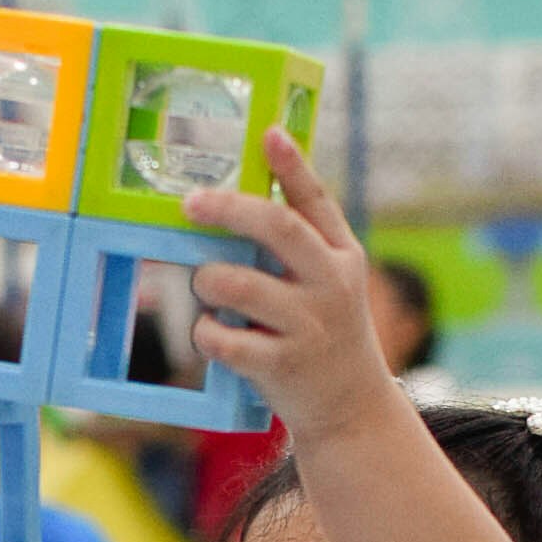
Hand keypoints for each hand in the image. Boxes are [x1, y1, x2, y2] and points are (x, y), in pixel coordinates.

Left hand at [181, 128, 396, 446]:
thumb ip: (301, 240)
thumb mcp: (331, 281)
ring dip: (207, 280)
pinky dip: (207, 332)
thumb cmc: (324, 331)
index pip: (316, 201)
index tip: (267, 134)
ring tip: (207, 285)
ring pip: (235, 283)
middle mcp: (330, 285)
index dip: (292, 165)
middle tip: (191, 202)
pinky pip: (223, 338)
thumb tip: (242, 193)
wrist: (351, 406)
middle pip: (276, 228)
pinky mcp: (281, 365)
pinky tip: (215, 333)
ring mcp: (307, 326)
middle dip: (228, 209)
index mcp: (341, 256)